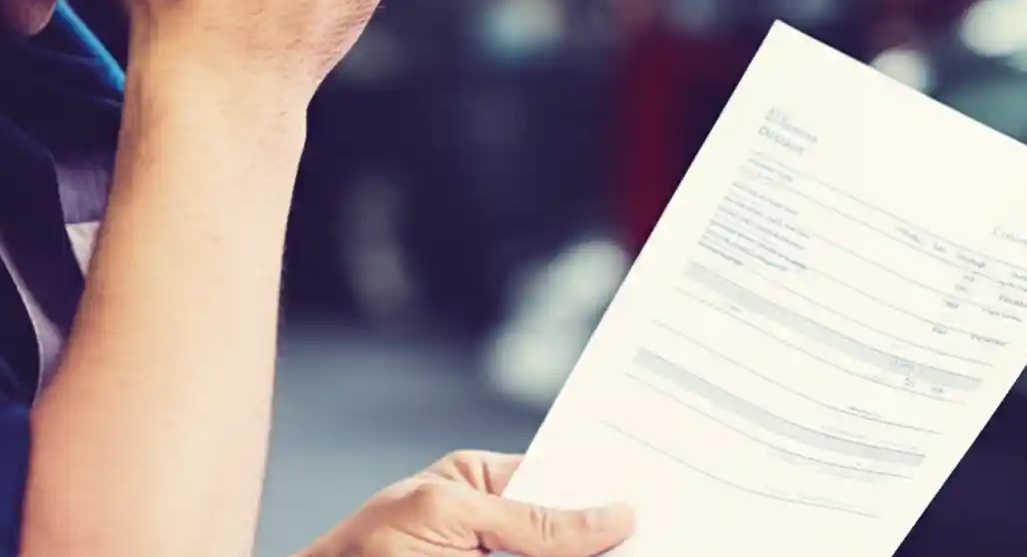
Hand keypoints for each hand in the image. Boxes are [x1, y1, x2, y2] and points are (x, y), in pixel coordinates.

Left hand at [302, 452, 635, 556]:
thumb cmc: (364, 554)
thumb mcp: (453, 519)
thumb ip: (532, 520)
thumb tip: (609, 514)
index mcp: (484, 484)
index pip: (561, 477)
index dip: (607, 480)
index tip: (657, 484)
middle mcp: (500, 528)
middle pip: (574, 528)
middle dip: (613, 530)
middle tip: (662, 526)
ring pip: (566, 553)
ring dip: (603, 548)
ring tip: (648, 543)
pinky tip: (611, 550)